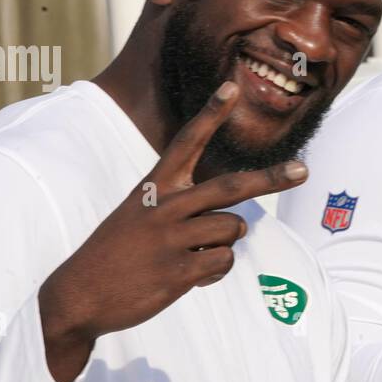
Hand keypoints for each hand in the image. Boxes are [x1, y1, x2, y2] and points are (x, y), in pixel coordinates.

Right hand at [38, 83, 308, 381]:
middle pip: (231, 186)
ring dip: (224, 243)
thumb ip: (183, 209)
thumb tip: (235, 223)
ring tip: (191, 255)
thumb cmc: (117, 253)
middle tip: (303, 170)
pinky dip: (214, 271)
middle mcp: (164, 206)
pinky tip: (188, 276)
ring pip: (232, 229)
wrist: (78, 295)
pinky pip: (223, 261)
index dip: (210, 114)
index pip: (186, 142)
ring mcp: (171, 238)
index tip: (231, 87)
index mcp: (153, 186)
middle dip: (271, 178)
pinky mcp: (178, 270)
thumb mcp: (138, 214)